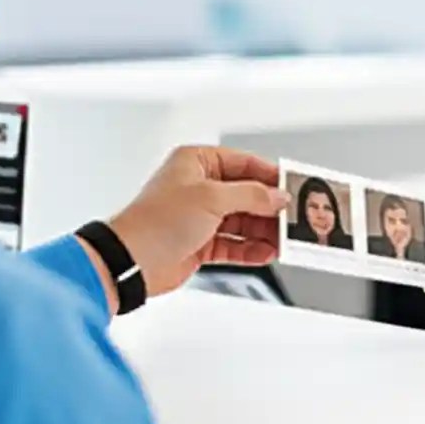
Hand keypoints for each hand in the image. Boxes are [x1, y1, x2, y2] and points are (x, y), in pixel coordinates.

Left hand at [106, 146, 289, 298]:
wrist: (131, 261)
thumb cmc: (155, 221)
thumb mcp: (212, 197)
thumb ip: (251, 195)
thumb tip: (277, 196)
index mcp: (196, 162)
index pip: (244, 163)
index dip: (270, 176)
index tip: (292, 187)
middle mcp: (198, 187)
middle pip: (247, 194)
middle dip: (270, 208)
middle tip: (293, 217)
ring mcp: (199, 216)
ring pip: (243, 221)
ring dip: (264, 231)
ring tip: (284, 239)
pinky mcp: (200, 243)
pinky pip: (234, 243)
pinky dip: (250, 248)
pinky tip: (265, 252)